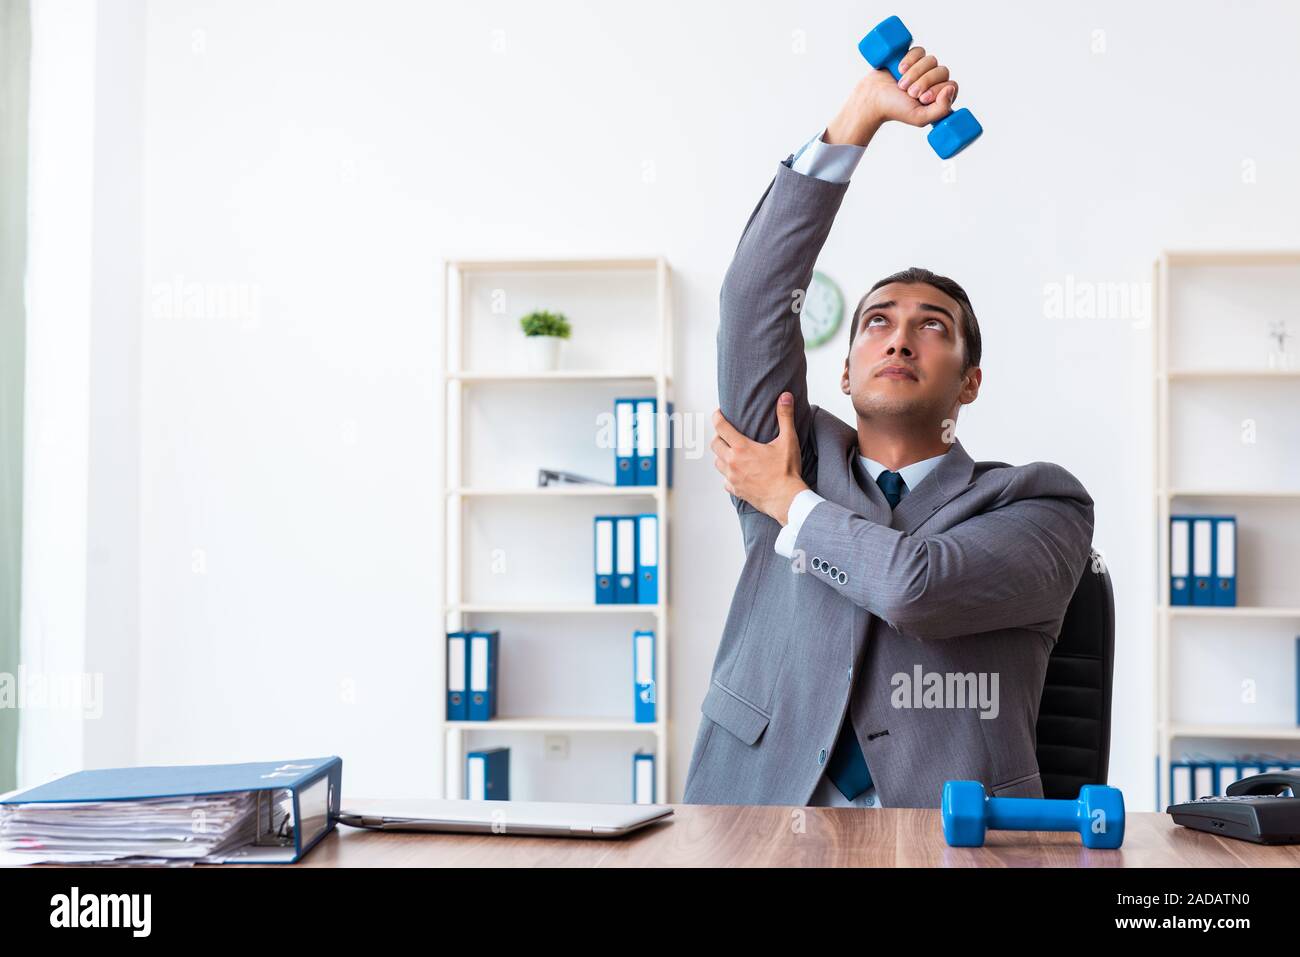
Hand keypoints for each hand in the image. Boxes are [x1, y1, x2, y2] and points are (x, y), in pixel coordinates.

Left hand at [711, 393, 808, 524]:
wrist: (787, 499)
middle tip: (726, 433)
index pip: (721, 427)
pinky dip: (728, 475)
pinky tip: (737, 473)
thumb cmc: (787, 470)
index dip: (717, 417)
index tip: (718, 412)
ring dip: (721, 455)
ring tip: (731, 452)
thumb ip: (785, 417)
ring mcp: (732, 478)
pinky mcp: (736, 491)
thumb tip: (785, 396)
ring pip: (717, 462)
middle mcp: (733, 462)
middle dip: (718, 436)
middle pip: (714, 444)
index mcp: (742, 448)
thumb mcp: (788, 440)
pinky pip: (725, 481)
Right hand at [824, 45, 958, 146]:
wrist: (873, 98)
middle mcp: (933, 81)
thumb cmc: (895, 110)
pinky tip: (900, 69)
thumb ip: (941, 110)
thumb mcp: (920, 117)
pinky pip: (919, 51)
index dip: (937, 89)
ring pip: (931, 60)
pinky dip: (910, 59)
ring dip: (915, 72)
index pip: (951, 85)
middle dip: (924, 82)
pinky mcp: (911, 58)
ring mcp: (923, 68)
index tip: (921, 98)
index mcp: (939, 96)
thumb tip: (951, 88)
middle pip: (942, 71)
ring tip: (901, 84)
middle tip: (909, 92)